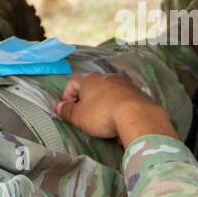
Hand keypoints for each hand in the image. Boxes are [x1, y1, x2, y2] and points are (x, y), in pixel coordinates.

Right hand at [54, 72, 174, 146]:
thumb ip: (66, 111)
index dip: (67, 96)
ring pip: (109, 91)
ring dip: (103, 102)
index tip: (67, 109)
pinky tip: (118, 119)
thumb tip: (59, 106)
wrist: (137, 116)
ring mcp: (124, 84)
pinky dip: (118, 106)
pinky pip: (123, 98)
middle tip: (83, 114)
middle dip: (86, 99)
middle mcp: (107, 77)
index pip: (73, 82)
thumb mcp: (78, 116)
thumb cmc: (102, 114)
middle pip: (92, 86)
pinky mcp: (138, 93)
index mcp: (89, 79)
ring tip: (102, 118)